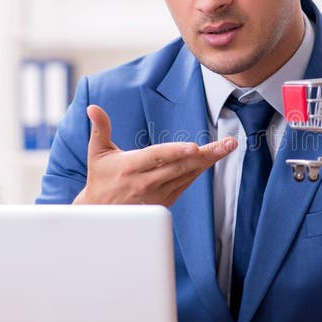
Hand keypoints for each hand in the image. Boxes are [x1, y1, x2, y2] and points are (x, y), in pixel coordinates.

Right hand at [73, 104, 236, 205]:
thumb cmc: (100, 178)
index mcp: (131, 166)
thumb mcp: (97, 152)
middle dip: (207, 154)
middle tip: (227, 143)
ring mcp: (158, 193)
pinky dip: (200, 170)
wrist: (102, 213)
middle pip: (180, 166)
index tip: (194, 147)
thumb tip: (93, 108)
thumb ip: (100, 128)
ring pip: (188, 174)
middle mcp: (147, 181)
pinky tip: (213, 158)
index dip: (176, 151)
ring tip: (227, 147)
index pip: (157, 157)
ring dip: (209, 161)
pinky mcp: (166, 200)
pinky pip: (187, 183)